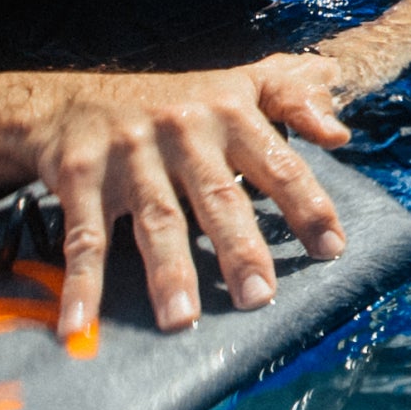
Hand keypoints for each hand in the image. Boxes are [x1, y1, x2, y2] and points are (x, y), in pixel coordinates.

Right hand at [17, 54, 351, 341]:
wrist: (70, 99)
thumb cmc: (174, 101)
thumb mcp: (240, 85)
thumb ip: (294, 101)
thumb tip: (340, 135)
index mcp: (230, 112)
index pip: (278, 163)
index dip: (307, 205)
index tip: (331, 249)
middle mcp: (184, 131)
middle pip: (219, 197)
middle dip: (240, 248)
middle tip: (259, 297)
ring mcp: (130, 154)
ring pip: (158, 220)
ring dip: (169, 272)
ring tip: (183, 320)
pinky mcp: (81, 177)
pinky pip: (86, 238)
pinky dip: (82, 283)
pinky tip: (81, 324)